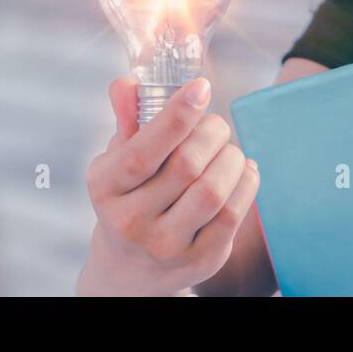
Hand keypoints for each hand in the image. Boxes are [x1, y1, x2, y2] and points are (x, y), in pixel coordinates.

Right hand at [78, 77, 259, 295]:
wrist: (132, 268)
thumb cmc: (130, 197)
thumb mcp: (119, 158)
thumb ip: (127, 117)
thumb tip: (126, 83)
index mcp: (106, 187)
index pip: (143, 151)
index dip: (177, 115)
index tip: (201, 86)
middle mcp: (130, 221)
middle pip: (187, 165)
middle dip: (212, 132)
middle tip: (216, 125)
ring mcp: (166, 246)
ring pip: (213, 190)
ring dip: (232, 158)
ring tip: (229, 150)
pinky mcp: (200, 260)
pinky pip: (233, 214)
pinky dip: (246, 182)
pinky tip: (242, 171)